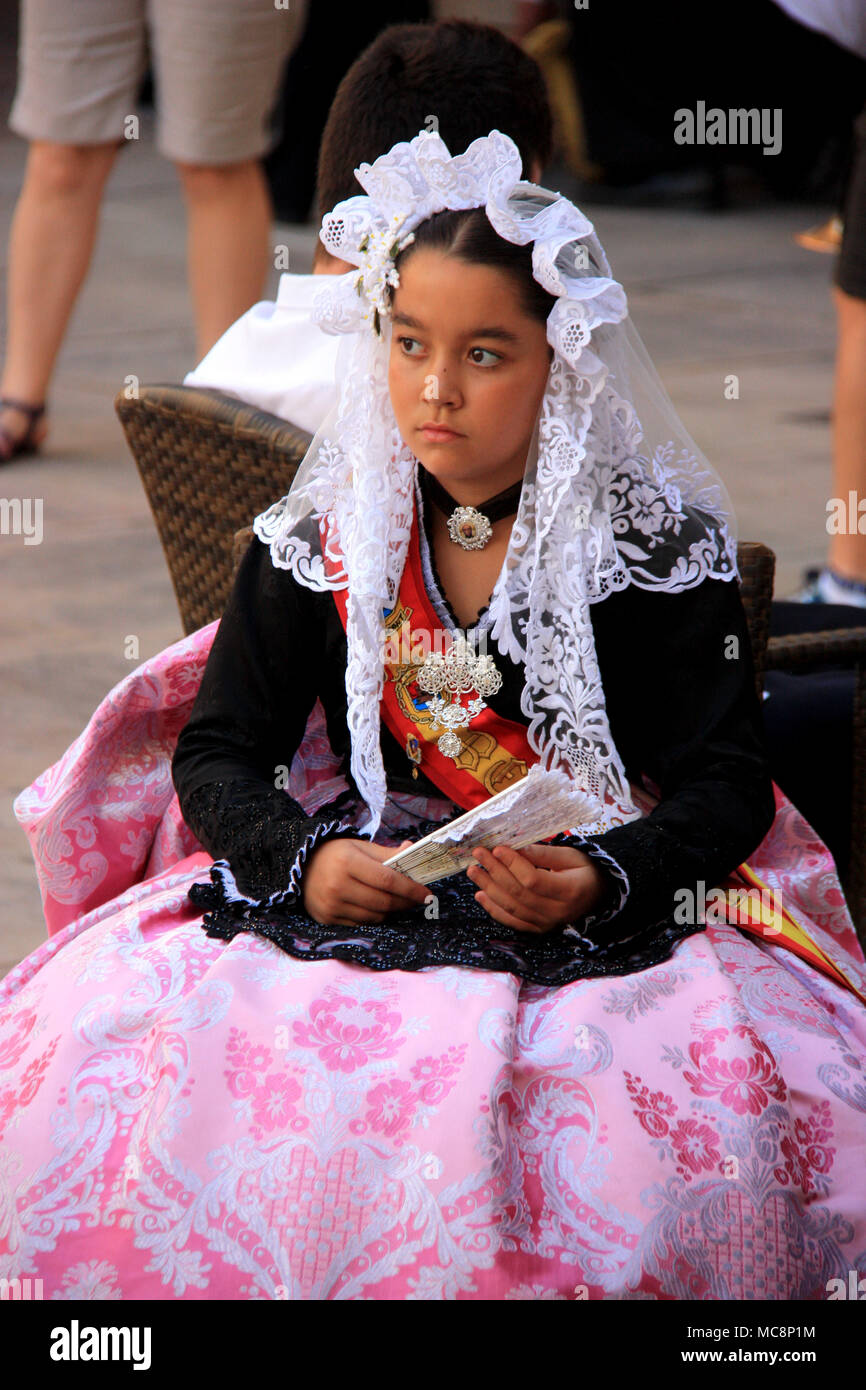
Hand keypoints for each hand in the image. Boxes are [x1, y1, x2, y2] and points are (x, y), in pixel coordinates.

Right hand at [302, 838, 429, 925]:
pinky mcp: (327, 919)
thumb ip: (387, 853)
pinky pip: (361, 924)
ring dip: (392, 911)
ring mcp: (331, 905)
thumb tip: (412, 851)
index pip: (387, 880)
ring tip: (398, 902)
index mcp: (347, 862)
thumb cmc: (335, 854)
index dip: (410, 888)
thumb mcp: (359, 847)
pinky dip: (375, 918)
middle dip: (405, 902)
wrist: (300, 866)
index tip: (427, 894)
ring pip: (375, 916)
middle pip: (383, 901)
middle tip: (418, 899)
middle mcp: (337, 885)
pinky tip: (379, 909)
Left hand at [466, 842, 608, 933]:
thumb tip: (515, 848)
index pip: (533, 880)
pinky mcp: (538, 929)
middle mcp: (558, 912)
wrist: (598, 895)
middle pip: (518, 893)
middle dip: (495, 872)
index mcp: (569, 891)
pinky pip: (512, 921)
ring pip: (512, 908)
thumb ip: (543, 853)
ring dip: (489, 888)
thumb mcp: (571, 856)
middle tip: (478, 854)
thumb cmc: (585, 870)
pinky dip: (494, 909)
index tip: (497, 848)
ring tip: (474, 871)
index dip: (513, 864)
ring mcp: (547, 923)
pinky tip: (480, 895)